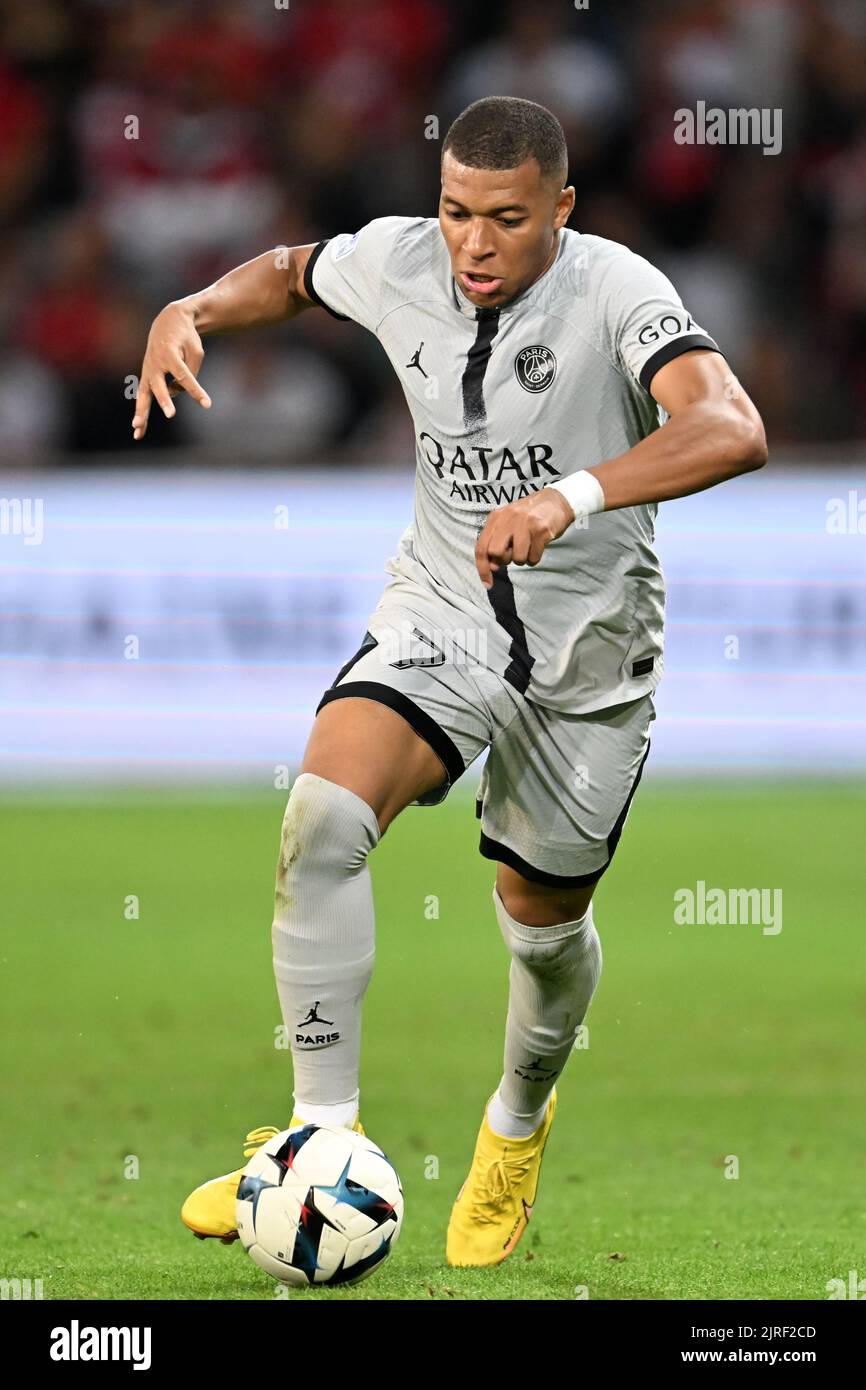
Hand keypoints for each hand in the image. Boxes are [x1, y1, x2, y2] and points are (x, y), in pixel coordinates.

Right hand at [132, 303, 210, 439]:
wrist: (168, 321)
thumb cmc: (186, 337)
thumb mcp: (196, 350)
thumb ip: (191, 373)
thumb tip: (177, 392)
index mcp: (170, 353)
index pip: (184, 376)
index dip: (196, 390)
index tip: (207, 403)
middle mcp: (155, 363)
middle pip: (160, 386)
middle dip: (165, 401)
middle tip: (171, 415)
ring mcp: (148, 370)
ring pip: (144, 394)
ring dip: (141, 412)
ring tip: (137, 428)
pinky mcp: (146, 376)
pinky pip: (143, 396)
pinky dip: (141, 411)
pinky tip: (139, 428)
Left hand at [475, 488, 575, 588]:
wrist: (557, 500)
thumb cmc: (529, 516)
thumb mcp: (508, 523)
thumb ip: (497, 541)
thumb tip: (493, 566)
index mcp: (496, 518)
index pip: (482, 547)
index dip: (482, 568)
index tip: (487, 584)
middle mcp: (508, 519)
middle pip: (496, 553)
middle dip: (505, 560)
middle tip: (514, 552)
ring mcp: (525, 524)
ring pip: (517, 558)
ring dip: (523, 559)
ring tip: (528, 546)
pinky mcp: (541, 531)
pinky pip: (533, 557)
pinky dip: (534, 558)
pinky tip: (538, 546)